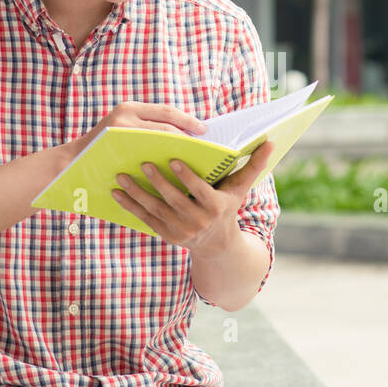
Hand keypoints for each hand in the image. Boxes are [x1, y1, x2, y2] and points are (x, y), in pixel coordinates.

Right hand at [68, 101, 206, 159]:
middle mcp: (126, 114)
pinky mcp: (117, 146)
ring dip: (179, 147)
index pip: (166, 111)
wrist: (72, 163)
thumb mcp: (122, 132)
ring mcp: (120, 129)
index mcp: (130, 107)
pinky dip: (163, 160)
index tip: (204, 128)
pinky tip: (174, 170)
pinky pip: (148, 153)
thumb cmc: (104, 150)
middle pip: (166, 122)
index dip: (187, 119)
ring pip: (159, 136)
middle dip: (188, 132)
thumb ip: (144, 129)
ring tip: (195, 157)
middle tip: (205, 144)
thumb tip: (180, 135)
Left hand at [111, 139, 274, 254]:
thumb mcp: (240, 188)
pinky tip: (117, 192)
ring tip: (122, 176)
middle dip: (158, 182)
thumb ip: (253, 165)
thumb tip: (270, 142)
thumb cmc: (228, 205)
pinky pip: (145, 219)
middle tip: (143, 163)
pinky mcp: (166, 235)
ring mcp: (180, 230)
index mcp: (216, 207)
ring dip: (137, 193)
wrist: (217, 244)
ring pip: (156, 210)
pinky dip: (130, 206)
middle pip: (175, 200)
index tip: (174, 159)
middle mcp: (198, 221)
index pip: (200, 191)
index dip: (187, 177)